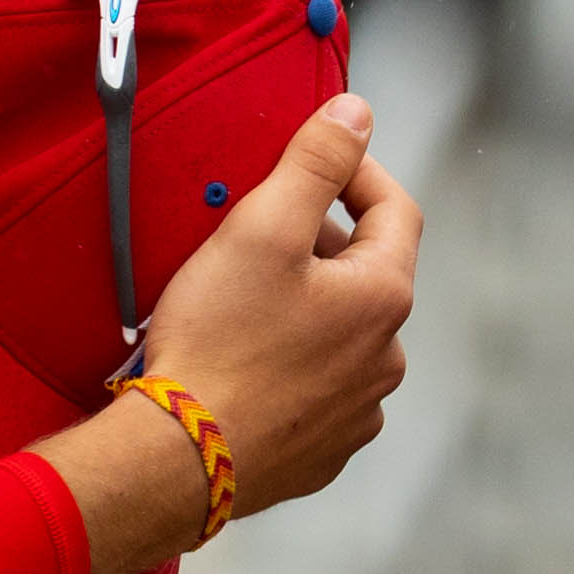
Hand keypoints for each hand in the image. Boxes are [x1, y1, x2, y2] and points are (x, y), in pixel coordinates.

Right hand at [51, 95, 422, 573]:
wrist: (176, 460)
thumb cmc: (218, 341)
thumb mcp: (262, 229)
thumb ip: (315, 163)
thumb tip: (358, 113)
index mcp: (385, 299)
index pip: (397, 213)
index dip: (361, 175)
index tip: (323, 159)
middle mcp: (389, 358)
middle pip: (367, 277)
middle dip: (323, 246)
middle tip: (261, 235)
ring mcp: (358, 412)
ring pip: (343, 338)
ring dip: (308, 310)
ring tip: (245, 303)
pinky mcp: (322, 452)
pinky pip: (317, 392)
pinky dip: (292, 367)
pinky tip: (245, 365)